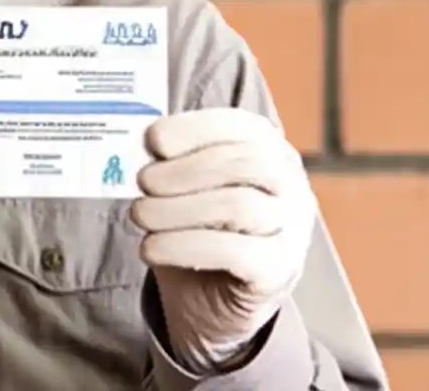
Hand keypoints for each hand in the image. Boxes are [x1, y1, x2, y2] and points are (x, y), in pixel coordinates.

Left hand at [129, 108, 317, 373]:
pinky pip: (234, 253)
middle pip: (246, 163)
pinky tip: (150, 248)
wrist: (212, 303)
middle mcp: (291, 187)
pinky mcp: (277, 272)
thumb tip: (136, 147)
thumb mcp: (183, 191)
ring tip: (139, 215)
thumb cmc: (196, 231)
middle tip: (143, 181)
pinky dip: (182, 246)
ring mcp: (292, 231)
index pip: (243, 127)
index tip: (153, 139)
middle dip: (186, 169)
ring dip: (177, 208)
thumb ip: (169, 164)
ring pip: (240, 206)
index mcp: (270, 153)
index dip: (196, 129)